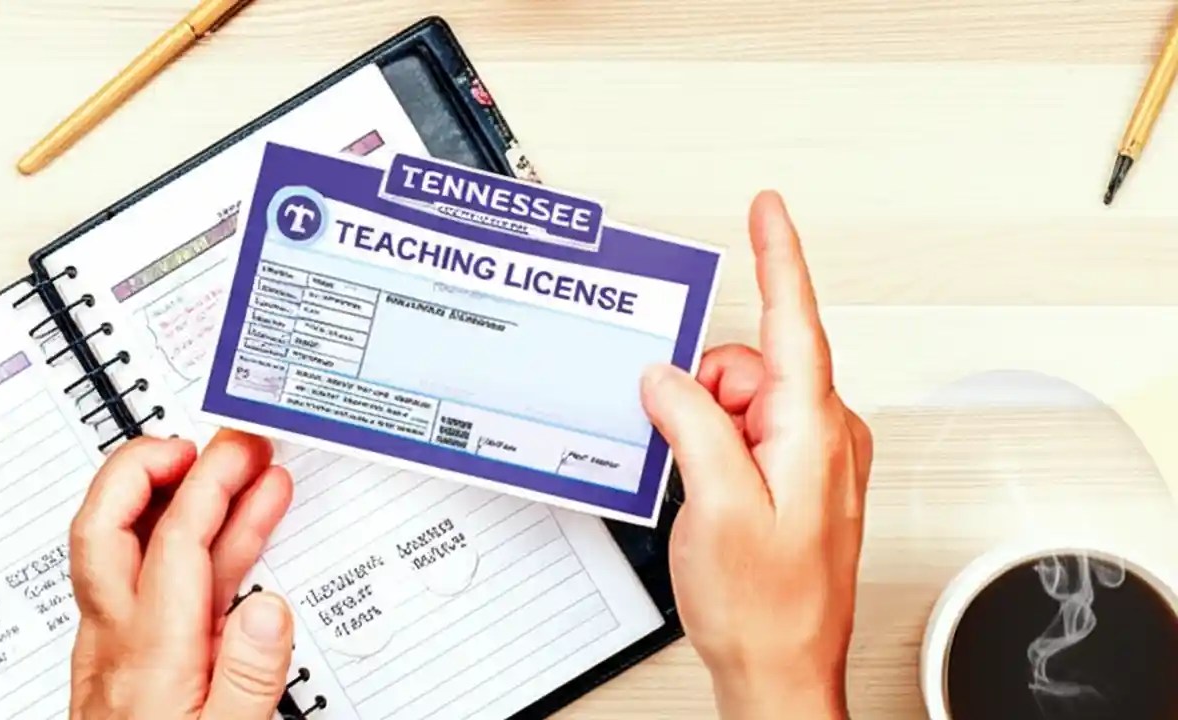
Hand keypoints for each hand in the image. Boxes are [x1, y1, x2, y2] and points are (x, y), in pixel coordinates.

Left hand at [68, 429, 295, 719]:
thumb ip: (247, 676)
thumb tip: (267, 605)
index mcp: (145, 658)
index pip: (168, 546)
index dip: (208, 489)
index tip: (244, 455)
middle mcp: (119, 643)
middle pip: (108, 528)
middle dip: (152, 467)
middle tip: (208, 441)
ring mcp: (122, 650)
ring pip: (140, 551)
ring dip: (192, 504)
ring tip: (252, 476)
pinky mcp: (137, 662)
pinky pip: (163, 584)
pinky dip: (203, 551)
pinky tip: (244, 539)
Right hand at [641, 192, 872, 718]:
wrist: (780, 669)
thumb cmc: (764, 607)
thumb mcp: (715, 505)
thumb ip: (692, 424)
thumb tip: (667, 378)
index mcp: (812, 430)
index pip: (793, 323)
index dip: (778, 258)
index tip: (768, 210)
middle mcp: (822, 434)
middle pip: (749, 364)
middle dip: (703, 391)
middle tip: (687, 448)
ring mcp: (811, 457)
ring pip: (740, 398)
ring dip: (706, 426)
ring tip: (704, 487)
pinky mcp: (794, 476)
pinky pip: (745, 431)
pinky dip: (716, 445)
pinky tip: (710, 490)